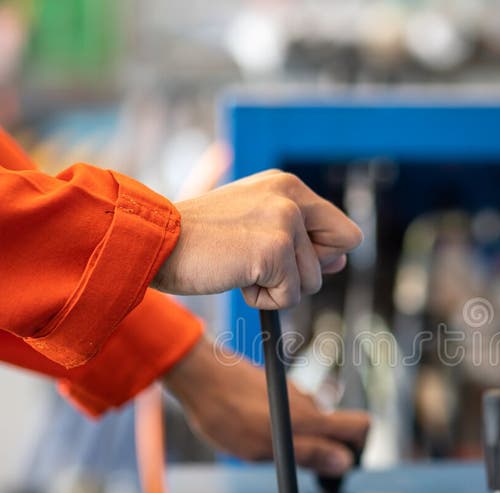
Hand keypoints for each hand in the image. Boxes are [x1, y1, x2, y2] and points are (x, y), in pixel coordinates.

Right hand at [155, 170, 362, 307]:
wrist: (154, 241)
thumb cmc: (199, 240)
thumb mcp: (255, 229)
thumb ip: (301, 239)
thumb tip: (341, 260)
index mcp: (288, 186)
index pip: (344, 230)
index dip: (323, 254)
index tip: (286, 257)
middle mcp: (291, 196)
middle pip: (338, 254)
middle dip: (304, 272)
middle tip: (260, 262)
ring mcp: (285, 221)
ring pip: (311, 282)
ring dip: (276, 288)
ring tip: (238, 266)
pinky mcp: (275, 250)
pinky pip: (289, 297)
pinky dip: (262, 300)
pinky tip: (234, 277)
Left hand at [163, 336, 368, 475]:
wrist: (198, 375)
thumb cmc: (227, 415)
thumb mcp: (266, 447)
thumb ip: (308, 454)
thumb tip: (345, 464)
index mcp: (311, 418)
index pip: (360, 426)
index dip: (357, 448)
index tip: (335, 467)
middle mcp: (309, 403)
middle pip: (336, 428)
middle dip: (323, 450)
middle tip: (290, 465)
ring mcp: (293, 394)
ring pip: (310, 422)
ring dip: (296, 439)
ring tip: (259, 447)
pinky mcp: (276, 389)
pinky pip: (290, 413)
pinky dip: (279, 426)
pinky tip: (249, 429)